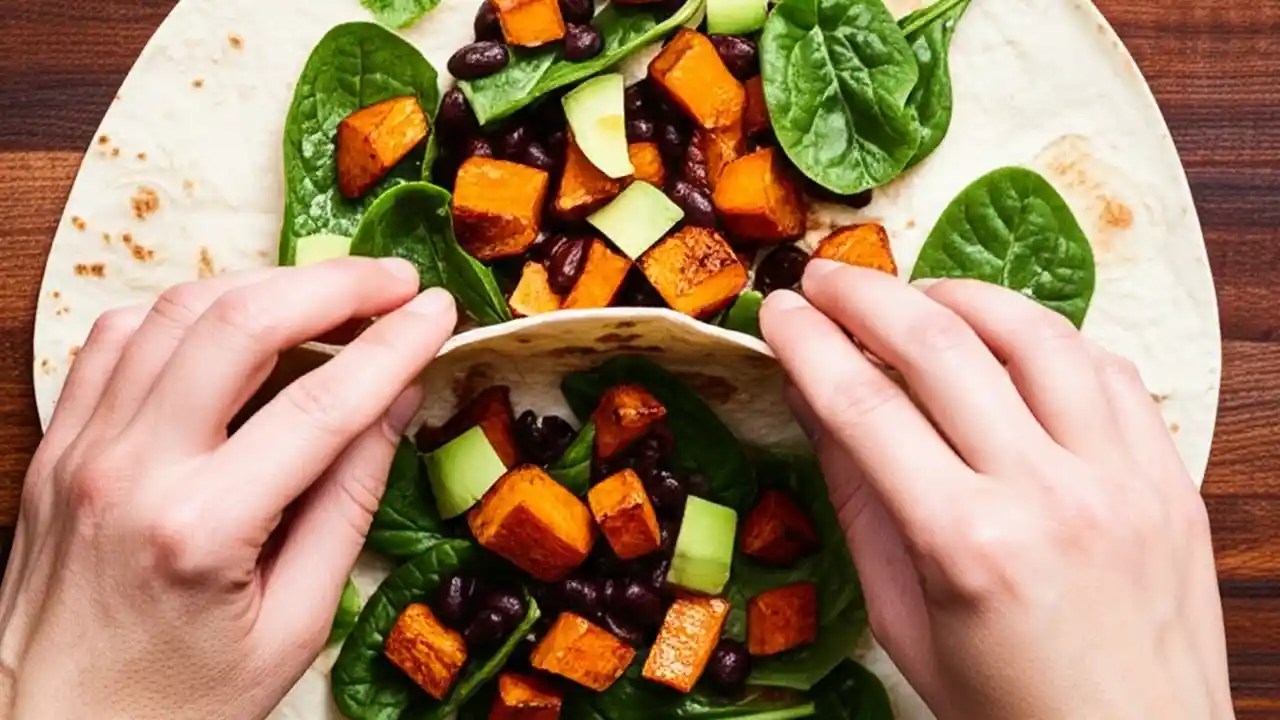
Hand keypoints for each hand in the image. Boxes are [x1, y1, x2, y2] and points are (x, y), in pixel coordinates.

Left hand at [0, 259, 454, 718]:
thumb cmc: (180, 703)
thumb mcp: (293, 626)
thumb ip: (347, 505)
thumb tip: (394, 404)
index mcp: (201, 531)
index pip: (322, 405)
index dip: (393, 346)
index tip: (440, 312)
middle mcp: (130, 470)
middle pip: (241, 324)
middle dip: (335, 285)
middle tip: (397, 282)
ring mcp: (81, 449)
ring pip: (177, 310)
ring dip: (265, 285)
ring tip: (330, 296)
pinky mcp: (58, 444)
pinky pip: (118, 336)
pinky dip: (188, 310)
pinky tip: (235, 323)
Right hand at [761, 261, 1232, 719]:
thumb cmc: (1006, 708)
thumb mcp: (903, 622)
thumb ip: (861, 503)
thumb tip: (819, 403)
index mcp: (967, 545)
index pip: (863, 406)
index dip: (808, 344)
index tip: (777, 311)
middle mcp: (1049, 494)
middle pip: (941, 348)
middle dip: (867, 296)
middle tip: (825, 277)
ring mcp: (1121, 477)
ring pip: (1035, 333)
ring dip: (961, 296)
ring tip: (915, 296)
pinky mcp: (1168, 476)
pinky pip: (1107, 368)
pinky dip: (1046, 338)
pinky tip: (1007, 340)